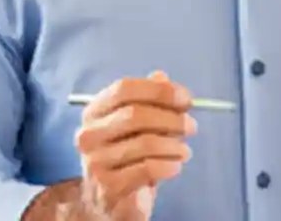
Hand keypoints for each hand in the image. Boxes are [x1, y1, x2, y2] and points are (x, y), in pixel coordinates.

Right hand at [73, 71, 195, 219]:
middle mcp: (88, 135)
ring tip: (184, 151)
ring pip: (145, 143)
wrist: (110, 202)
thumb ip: (149, 100)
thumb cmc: (127, 157)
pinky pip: (147, 168)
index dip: (159, 90)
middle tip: (191, 126)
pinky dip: (169, 164)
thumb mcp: (138, 127)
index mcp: (94, 112)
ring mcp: (95, 162)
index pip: (124, 89)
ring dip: (174, 145)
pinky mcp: (108, 187)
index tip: (187, 99)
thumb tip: (163, 77)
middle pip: (135, 115)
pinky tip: (175, 166)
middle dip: (171, 118)